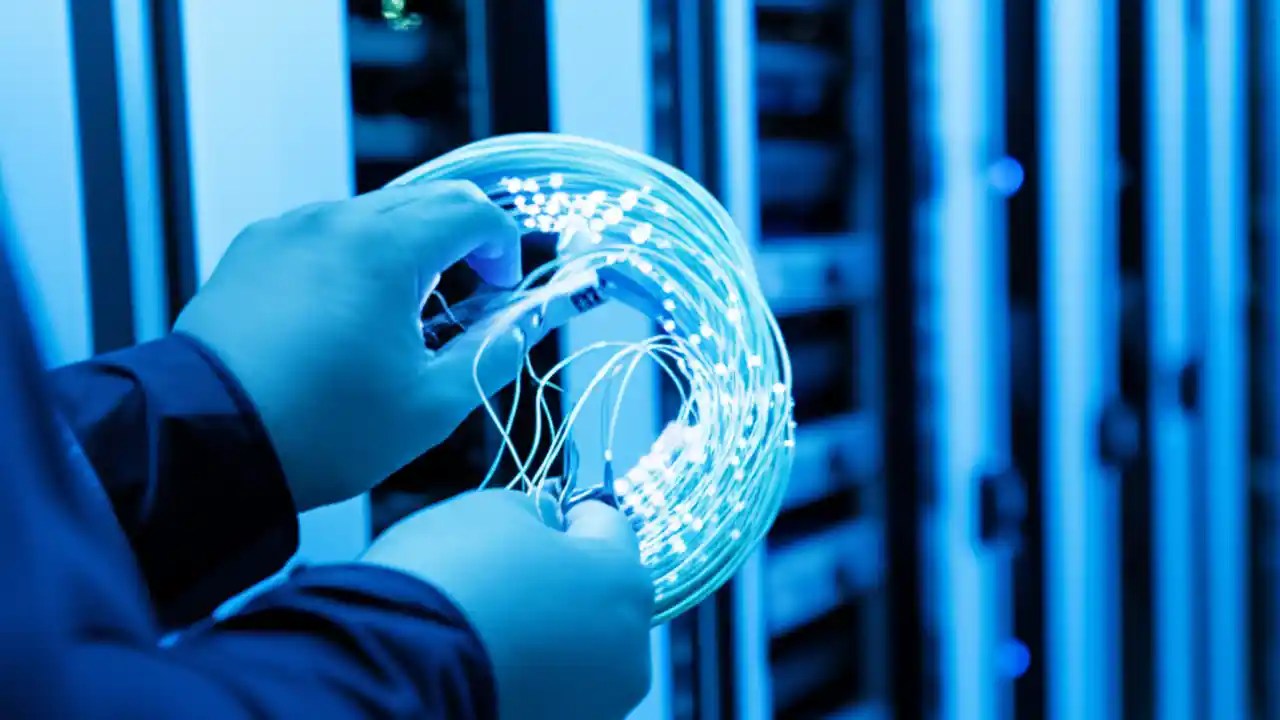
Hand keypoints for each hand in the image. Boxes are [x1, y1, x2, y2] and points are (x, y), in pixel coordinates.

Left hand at [175, 182, 526, 510]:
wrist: (207, 442)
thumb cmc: (320, 428)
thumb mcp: (432, 404)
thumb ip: (493, 352)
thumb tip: (521, 325)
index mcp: (382, 248)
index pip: (470, 211)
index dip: (503, 244)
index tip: (503, 286)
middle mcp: (331, 222)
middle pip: (423, 201)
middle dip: (460, 241)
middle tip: (469, 296)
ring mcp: (286, 232)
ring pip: (370, 216)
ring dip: (405, 251)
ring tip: (402, 318)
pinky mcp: (252, 252)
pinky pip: (322, 236)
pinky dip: (352, 260)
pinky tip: (347, 317)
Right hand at [362, 490, 653, 719]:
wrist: (394, 665)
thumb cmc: (447, 580)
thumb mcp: (490, 509)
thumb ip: (534, 509)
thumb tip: (542, 519)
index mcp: (624, 581)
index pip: (607, 524)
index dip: (566, 514)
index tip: (534, 517)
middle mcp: (629, 650)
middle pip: (599, 594)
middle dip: (560, 580)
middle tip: (501, 573)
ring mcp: (597, 702)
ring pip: (577, 647)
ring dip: (544, 631)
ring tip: (486, 623)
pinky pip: (551, 688)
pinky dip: (525, 673)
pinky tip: (483, 660)